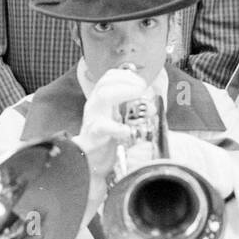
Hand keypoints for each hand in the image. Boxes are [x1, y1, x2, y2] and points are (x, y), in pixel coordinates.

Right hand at [73, 68, 149, 201]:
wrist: (88, 163)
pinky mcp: (93, 136)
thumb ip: (129, 110)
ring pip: (102, 96)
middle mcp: (95, 106)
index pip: (109, 77)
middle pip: (105, 82)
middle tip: (142, 87)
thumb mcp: (116, 120)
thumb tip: (150, 103)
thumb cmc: (104, 141)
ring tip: (137, 95)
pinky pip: (104, 126)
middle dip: (126, 80)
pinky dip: (117, 127)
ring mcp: (93, 119)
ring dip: (122, 92)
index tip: (140, 80)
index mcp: (100, 101)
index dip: (125, 74)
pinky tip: (128, 130)